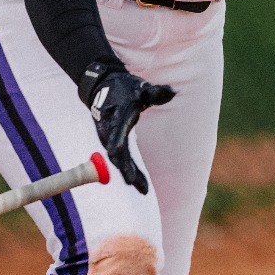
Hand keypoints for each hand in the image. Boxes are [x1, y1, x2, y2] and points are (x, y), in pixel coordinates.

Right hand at [78, 60, 174, 193]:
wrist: (102, 86)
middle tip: (142, 187)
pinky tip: (137, 180)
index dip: (118, 148)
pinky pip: (118, 157)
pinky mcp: (109, 140)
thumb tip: (172, 92)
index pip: (116, 134)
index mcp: (117, 116)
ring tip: (143, 188)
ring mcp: (107, 136)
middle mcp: (108, 129)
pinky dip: (127, 168)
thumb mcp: (141, 87)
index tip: (121, 161)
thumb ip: (155, 92)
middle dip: (127, 170)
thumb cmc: (125, 87)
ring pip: (117, 159)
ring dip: (128, 172)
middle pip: (116, 154)